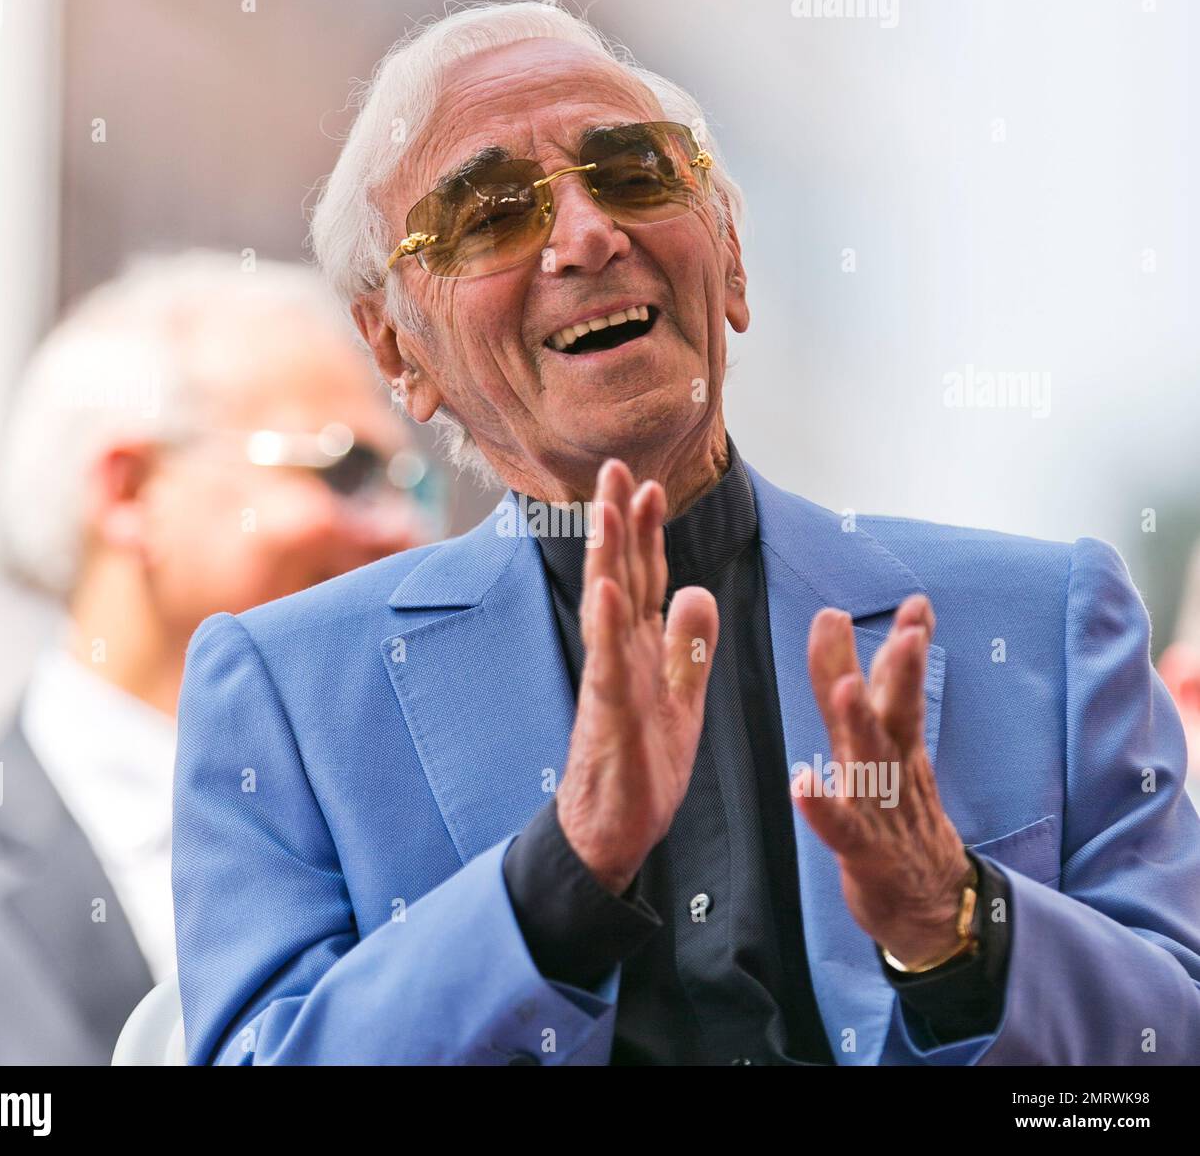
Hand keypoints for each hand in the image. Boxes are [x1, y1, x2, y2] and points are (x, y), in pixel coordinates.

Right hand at [556, 459, 719, 894]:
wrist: (613, 833)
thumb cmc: (641, 768)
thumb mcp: (682, 698)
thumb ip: (688, 646)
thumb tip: (695, 590)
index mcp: (641, 650)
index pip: (646, 578)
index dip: (647, 532)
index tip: (649, 484)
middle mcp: (620, 655)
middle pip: (621, 576)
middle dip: (619, 521)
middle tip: (614, 467)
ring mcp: (610, 680)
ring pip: (608, 607)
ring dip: (607, 555)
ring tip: (605, 507)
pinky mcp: (608, 714)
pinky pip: (608, 663)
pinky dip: (607, 624)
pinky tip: (605, 588)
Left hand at [794, 595, 972, 967]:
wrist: (931, 904)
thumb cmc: (903, 814)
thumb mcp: (899, 744)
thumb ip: (892, 685)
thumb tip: (905, 628)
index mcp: (897, 743)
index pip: (901, 686)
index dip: (908, 645)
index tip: (917, 605)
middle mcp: (893, 768)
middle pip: (899, 714)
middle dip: (903, 672)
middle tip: (908, 633)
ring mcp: (881, 809)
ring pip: (873, 761)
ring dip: (859, 723)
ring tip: (847, 687)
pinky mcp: (864, 851)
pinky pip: (841, 828)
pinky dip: (822, 807)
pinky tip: (803, 784)